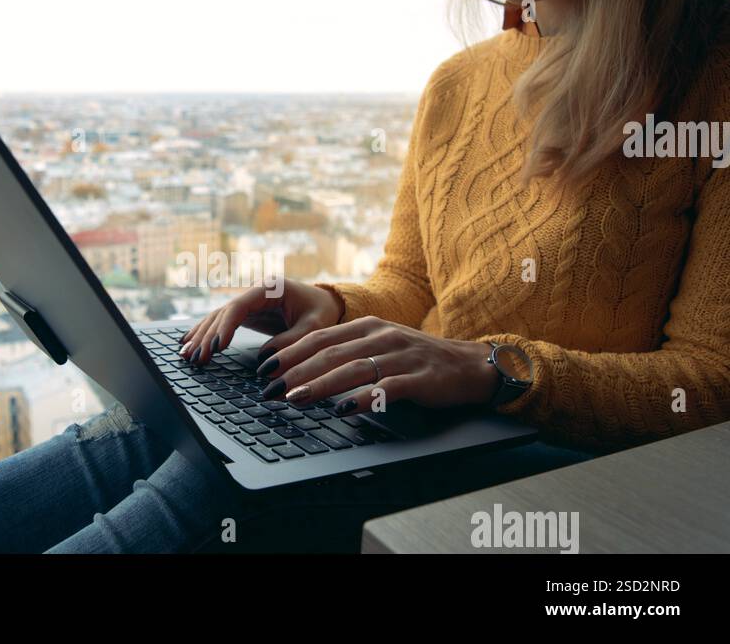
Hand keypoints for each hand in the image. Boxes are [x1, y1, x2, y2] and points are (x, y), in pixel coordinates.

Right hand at [180, 278, 343, 365]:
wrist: (327, 302)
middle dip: (207, 336)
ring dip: (201, 337)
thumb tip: (266, 361)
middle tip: (196, 358)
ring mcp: (248, 302)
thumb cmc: (322, 311)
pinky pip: (222, 323)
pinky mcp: (247, 314)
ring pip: (218, 318)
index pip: (240, 306)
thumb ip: (293, 341)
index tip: (216, 347)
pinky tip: (189, 344)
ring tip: (185, 355)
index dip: (226, 326)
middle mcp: (254, 292)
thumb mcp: (314, 327)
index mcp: (270, 288)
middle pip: (223, 313)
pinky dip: (205, 334)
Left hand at [254, 316, 499, 412]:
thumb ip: (347, 352)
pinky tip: (344, 409)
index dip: (289, 353)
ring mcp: (401, 356)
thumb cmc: (418, 359)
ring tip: (295, 399)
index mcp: (368, 326)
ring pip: (352, 369)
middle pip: (330, 354)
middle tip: (268, 390)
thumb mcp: (380, 346)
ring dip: (320, 385)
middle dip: (294, 372)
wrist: (471, 365)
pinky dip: (363, 398)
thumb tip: (304, 368)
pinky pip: (386, 388)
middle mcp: (381, 336)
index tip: (263, 369)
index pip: (319, 338)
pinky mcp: (419, 378)